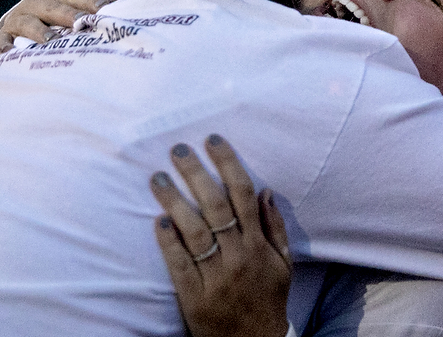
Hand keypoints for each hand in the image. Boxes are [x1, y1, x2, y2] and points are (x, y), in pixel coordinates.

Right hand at [0, 0, 108, 53]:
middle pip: (51, 7)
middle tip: (81, 21)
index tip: (104, 7)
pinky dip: (5, 46)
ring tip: (52, 40)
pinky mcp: (4, 36)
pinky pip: (2, 41)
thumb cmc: (54, 10)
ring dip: (39, 31)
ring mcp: (18, 19)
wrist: (19, 19)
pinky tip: (11, 52)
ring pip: (28, 23)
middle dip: (66, 14)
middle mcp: (34, 3)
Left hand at [151, 135, 291, 336]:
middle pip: (215, 206)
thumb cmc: (269, 300)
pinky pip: (180, 265)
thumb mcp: (284, 264)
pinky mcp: (194, 297)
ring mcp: (216, 277)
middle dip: (197, 174)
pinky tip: (158, 220)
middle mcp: (238, 256)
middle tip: (178, 150)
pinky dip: (168, 242)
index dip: (228, 164)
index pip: (243, 195)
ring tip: (158, 178)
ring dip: (175, 202)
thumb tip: (265, 192)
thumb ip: (275, 227)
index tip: (213, 141)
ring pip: (194, 232)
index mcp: (259, 245)